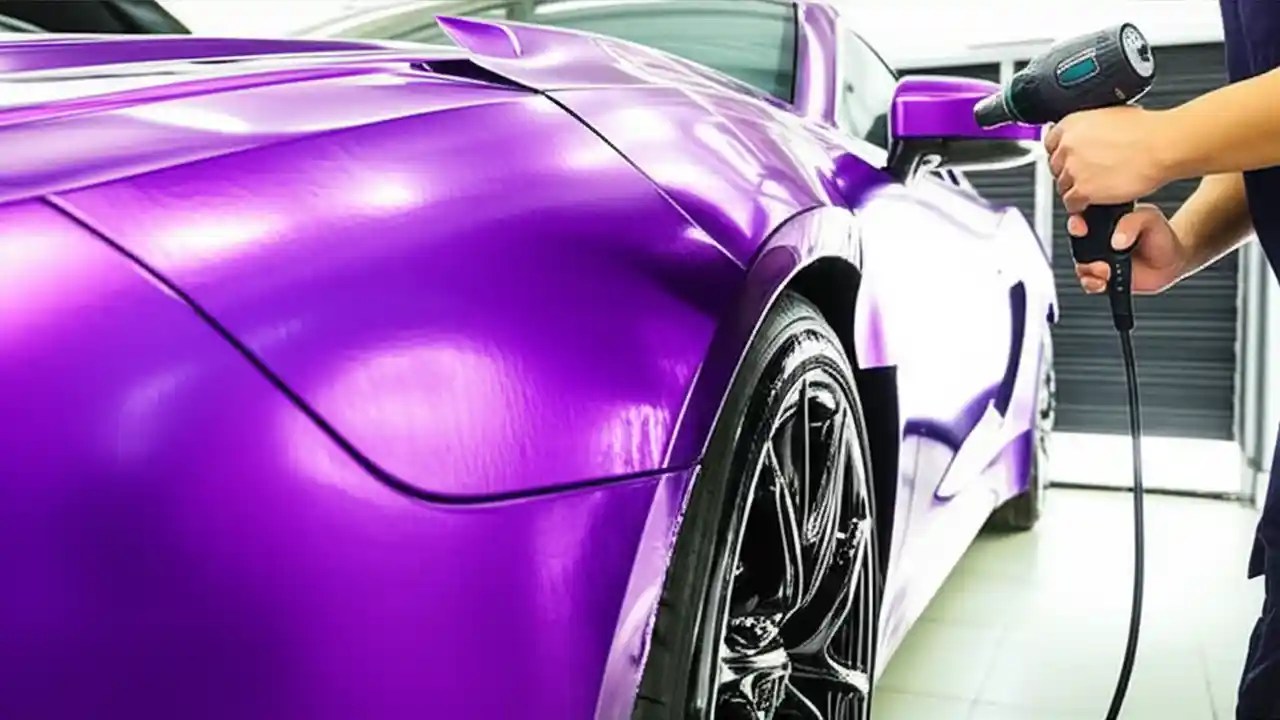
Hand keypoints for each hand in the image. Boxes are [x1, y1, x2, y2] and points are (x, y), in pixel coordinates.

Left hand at [1046, 105, 1172, 213]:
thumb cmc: (1147, 131)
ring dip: (1075, 190)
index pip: (1051, 143)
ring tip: (1094, 188)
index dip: (1062, 155)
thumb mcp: (1111, 115)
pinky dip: (1080, 206)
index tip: (1069, 160)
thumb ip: (1091, 127)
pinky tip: (1093, 201)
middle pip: (1056, 167)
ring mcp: (1073, 168)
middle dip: (1070, 173)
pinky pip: (1071, 205)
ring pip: (1062, 187)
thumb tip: (1090, 133)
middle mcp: (1068, 145)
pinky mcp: (1082, 190)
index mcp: (1072, 123)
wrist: (1161, 145)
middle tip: (1086, 176)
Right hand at [1073, 204, 1190, 294]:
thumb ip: (1133, 222)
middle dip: (1081, 252)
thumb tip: (1117, 240)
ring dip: (1089, 271)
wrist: (1172, 260)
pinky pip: (1090, 284)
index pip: (1081, 219)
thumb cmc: (1160, 235)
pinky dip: (1093, 285)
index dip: (1077, 224)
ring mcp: (1099, 261)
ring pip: (1081, 267)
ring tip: (1105, 271)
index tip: (1081, 228)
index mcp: (1104, 221)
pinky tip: (1103, 283)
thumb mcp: (1150, 219)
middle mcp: (1098, 242)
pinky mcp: (1104, 279)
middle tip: (1096, 257)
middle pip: (1077, 246)